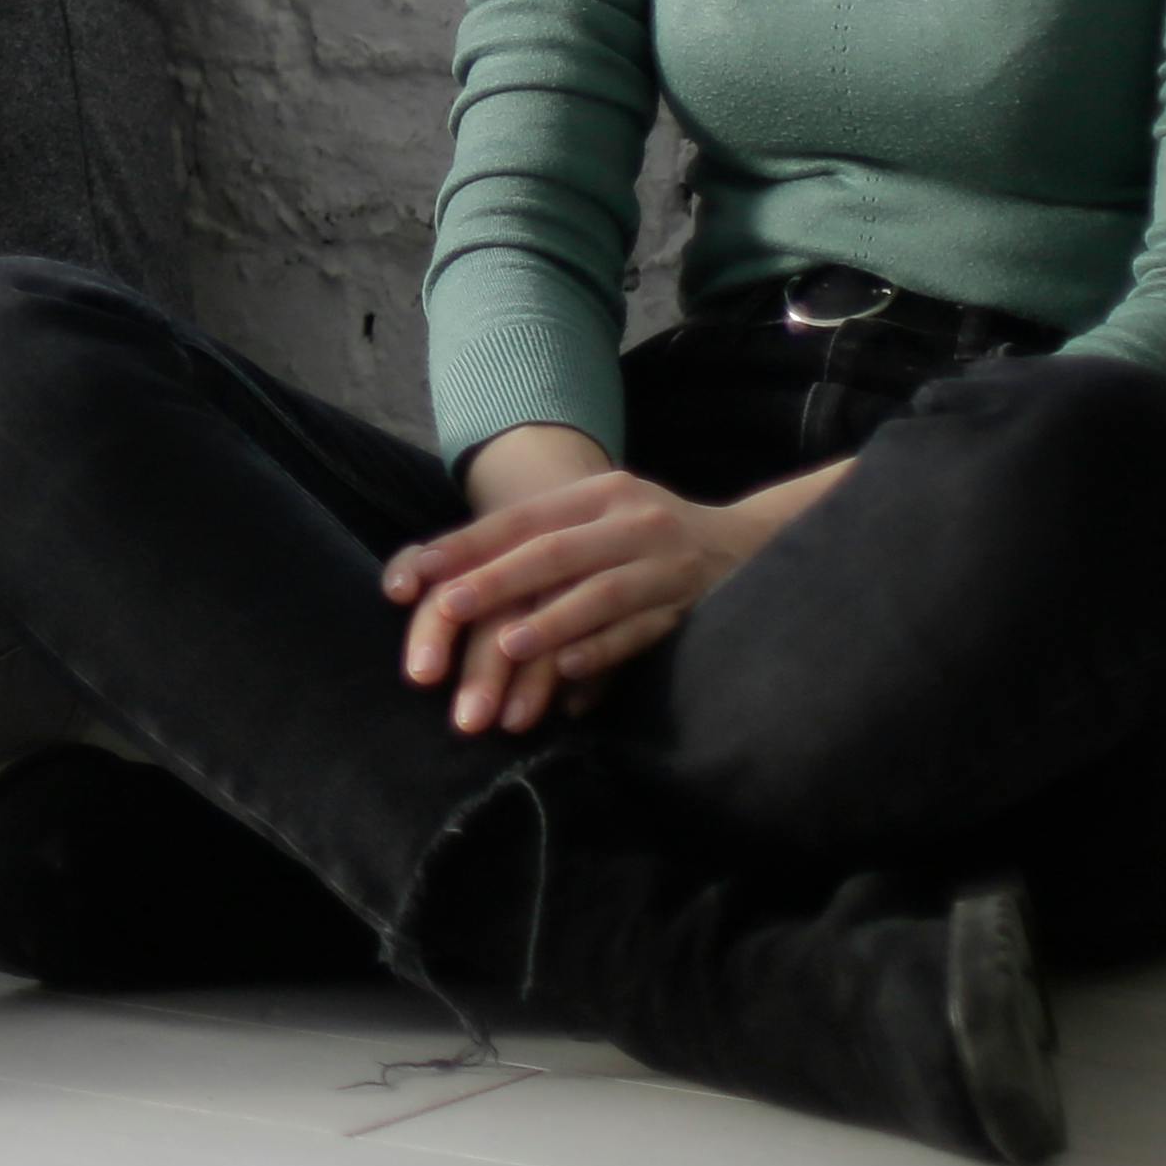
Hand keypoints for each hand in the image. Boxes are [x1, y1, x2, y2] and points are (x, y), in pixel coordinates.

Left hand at [383, 468, 778, 733]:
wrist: (748, 543)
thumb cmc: (642, 537)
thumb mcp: (595, 520)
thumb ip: (531, 542)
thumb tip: (434, 579)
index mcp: (598, 493)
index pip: (520, 518)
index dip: (466, 546)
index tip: (416, 576)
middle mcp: (632, 520)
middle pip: (555, 551)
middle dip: (499, 580)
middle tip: (448, 609)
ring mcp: (666, 564)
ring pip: (602, 593)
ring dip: (552, 620)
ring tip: (506, 645)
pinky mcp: (693, 607)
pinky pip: (644, 631)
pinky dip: (605, 649)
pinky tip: (568, 671)